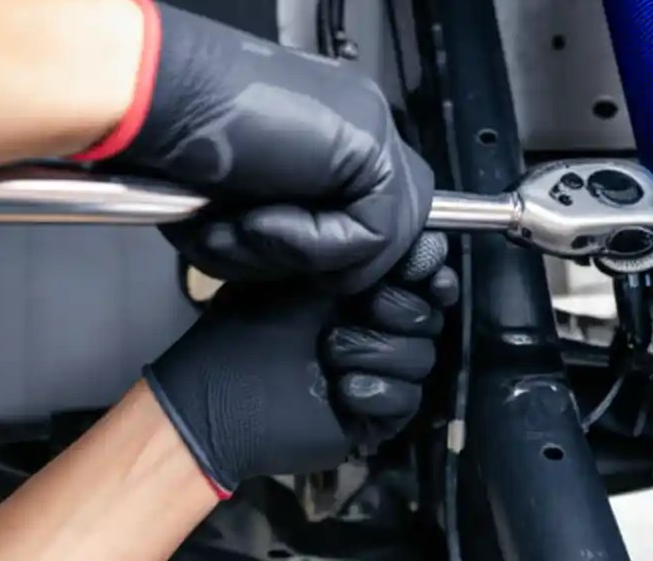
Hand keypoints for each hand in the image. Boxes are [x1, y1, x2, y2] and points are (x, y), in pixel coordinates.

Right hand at [81, 0, 432, 292]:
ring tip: (243, 226)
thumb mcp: (233, 203)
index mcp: (332, 130)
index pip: (369, 213)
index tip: (265, 250)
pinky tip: (260, 215)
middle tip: (254, 243)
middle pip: (385, 232)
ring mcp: (371, 131)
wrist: (152, 95)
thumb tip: (316, 271)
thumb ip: (285, 230)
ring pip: (378, 244)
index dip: (323, 250)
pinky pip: (369, 237)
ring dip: (302, 256)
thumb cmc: (171, 142)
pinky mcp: (370, 149)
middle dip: (322, 261)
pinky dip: (308, 245)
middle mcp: (360, 124)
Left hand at [142, 234, 457, 496]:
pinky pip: (407, 401)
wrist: (220, 394)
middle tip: (364, 310)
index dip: (432, 276)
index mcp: (363, 288)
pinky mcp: (376, 414)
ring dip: (375, 352)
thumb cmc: (251, 326)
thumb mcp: (306, 271)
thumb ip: (360, 252)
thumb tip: (416, 238)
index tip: (428, 275)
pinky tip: (340, 389)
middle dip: (398, 311)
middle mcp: (376, 327)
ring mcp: (379, 371)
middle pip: (430, 316)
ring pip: (422, 358)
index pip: (426, 278)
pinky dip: (376, 392)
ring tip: (328, 355)